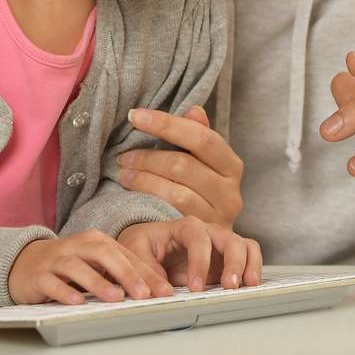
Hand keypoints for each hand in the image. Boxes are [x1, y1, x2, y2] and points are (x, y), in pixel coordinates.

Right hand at [8, 231, 173, 305]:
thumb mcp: (94, 264)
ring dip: (99, 283)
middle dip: (127, 274)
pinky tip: (78, 302)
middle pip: (105, 255)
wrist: (23, 263)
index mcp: (95, 241)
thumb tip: (150, 291)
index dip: (146, 272)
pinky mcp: (38, 275)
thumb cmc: (68, 266)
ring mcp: (56, 259)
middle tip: (144, 294)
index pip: (125, 254)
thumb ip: (117, 273)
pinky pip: (52, 283)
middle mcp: (77, 246)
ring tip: (117, 298)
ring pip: (78, 267)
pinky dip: (65, 292)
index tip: (163, 291)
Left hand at [116, 107, 243, 227]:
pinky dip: (148, 200)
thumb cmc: (199, 194)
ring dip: (143, 179)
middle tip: (123, 156)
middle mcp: (231, 193)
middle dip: (148, 157)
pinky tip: (131, 194)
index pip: (201, 137)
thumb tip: (194, 109)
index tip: (135, 115)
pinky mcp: (200, 238)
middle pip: (184, 165)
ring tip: (123, 173)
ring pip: (175, 193)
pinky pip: (170, 216)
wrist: (208, 244)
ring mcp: (217, 219)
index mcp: (231, 166)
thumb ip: (196, 136)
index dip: (166, 124)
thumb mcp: (201, 164)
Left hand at [119, 216, 262, 291]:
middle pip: (229, 239)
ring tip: (248, 286)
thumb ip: (145, 269)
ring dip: (249, 265)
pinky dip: (253, 268)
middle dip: (232, 263)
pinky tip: (249, 285)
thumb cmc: (144, 245)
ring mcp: (221, 244)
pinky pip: (249, 257)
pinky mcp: (229, 258)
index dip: (199, 261)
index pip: (198, 238)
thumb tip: (161, 291)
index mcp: (184, 227)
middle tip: (229, 286)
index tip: (195, 287)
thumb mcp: (135, 251)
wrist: (150, 245)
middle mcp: (208, 232)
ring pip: (245, 246)